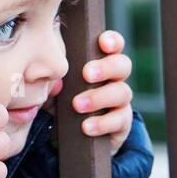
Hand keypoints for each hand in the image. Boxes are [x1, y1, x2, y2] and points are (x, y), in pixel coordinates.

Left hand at [62, 30, 132, 155]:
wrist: (72, 137)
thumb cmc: (63, 102)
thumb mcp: (56, 88)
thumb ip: (55, 80)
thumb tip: (54, 79)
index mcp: (101, 62)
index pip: (114, 44)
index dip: (113, 40)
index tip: (103, 43)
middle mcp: (115, 79)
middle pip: (123, 65)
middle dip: (106, 67)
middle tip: (87, 74)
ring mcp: (121, 101)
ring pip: (122, 92)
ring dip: (99, 97)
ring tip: (77, 105)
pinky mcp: (122, 123)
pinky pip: (120, 120)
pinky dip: (103, 123)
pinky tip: (87, 127)